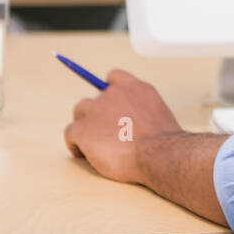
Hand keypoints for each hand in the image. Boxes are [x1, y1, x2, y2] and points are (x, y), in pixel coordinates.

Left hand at [64, 69, 183, 183]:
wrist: (158, 154)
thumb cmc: (163, 144)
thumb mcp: (159, 116)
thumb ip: (142, 111)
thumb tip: (133, 122)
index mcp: (136, 88)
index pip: (114, 77)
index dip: (109, 90)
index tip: (109, 103)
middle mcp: (115, 93)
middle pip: (94, 98)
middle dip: (97, 115)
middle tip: (106, 135)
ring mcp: (97, 109)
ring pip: (80, 112)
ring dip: (86, 127)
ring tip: (96, 146)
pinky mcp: (83, 128)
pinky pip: (70, 133)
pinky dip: (75, 145)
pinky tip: (84, 155)